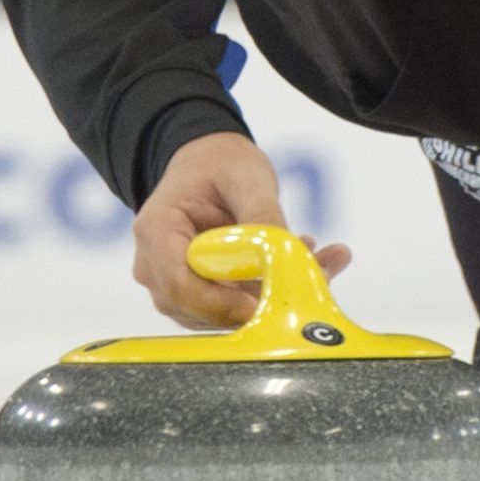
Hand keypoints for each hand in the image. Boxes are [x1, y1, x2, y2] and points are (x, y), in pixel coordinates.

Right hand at [131, 131, 352, 328]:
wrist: (209, 164)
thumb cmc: (220, 165)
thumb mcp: (246, 177)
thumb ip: (262, 214)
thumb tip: (283, 254)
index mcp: (157, 231)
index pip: (180, 284)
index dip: (220, 303)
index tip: (262, 306)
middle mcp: (155, 266)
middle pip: (199, 308)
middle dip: (260, 301)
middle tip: (318, 276)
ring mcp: (172, 286)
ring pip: (221, 315)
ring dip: (274, 298)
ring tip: (324, 264)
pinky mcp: (199, 297)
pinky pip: (234, 309)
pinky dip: (273, 295)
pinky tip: (312, 267)